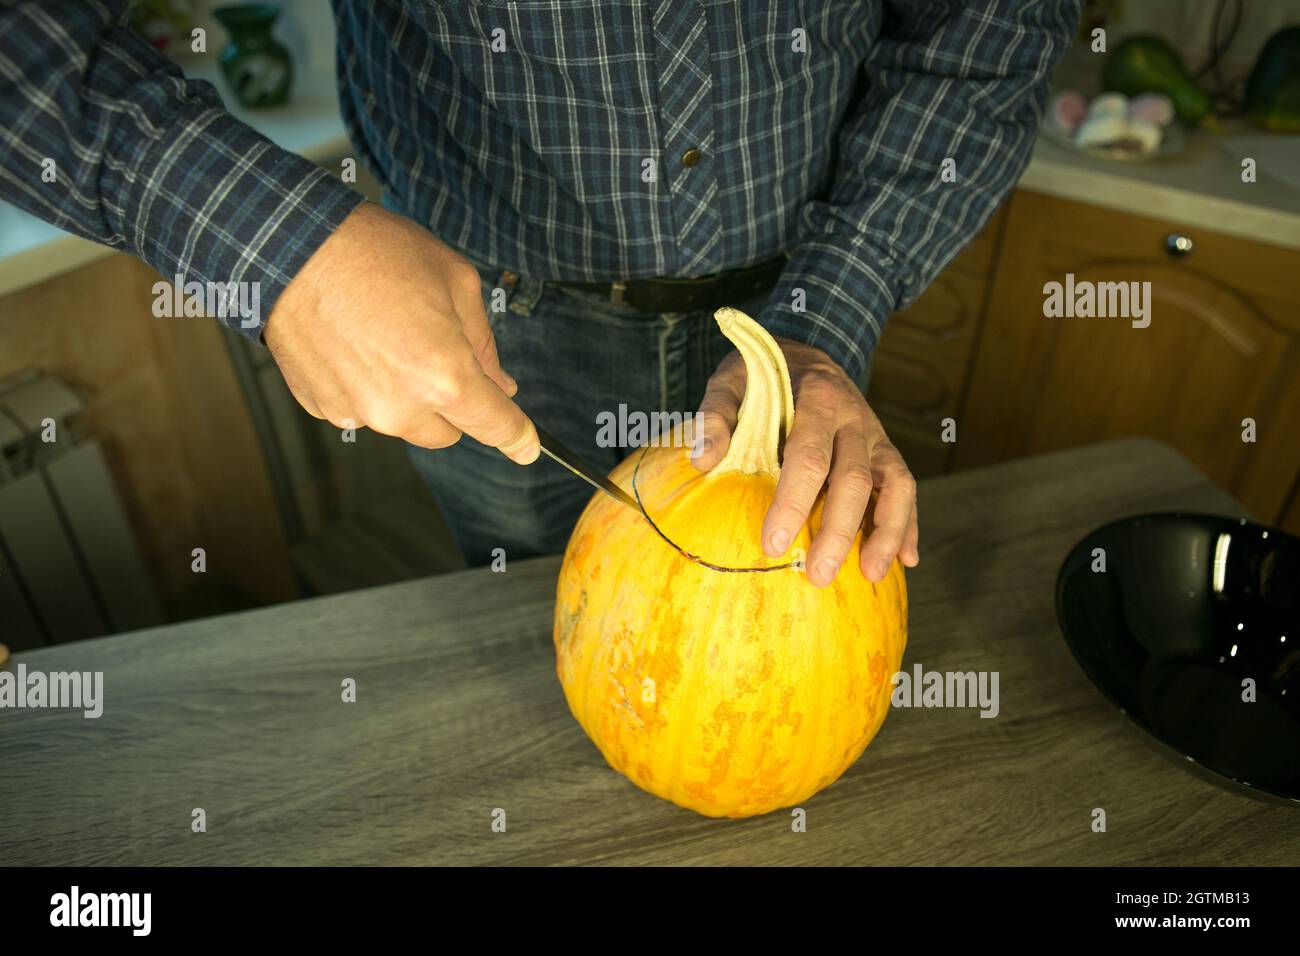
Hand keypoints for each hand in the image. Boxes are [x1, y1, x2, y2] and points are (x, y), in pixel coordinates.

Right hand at [263, 202, 538, 462]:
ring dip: (406, 394)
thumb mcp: (455, 281)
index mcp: (444, 376)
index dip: (517, 438)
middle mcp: (401, 407)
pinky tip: (354, 342)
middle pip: (447, 433)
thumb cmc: (376, 252)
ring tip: (387, 335)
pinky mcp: (323, 407)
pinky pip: (362, 410)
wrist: (289, 245)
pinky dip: (366, 387)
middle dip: (452, 402)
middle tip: (436, 349)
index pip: (494, 426)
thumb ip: (484, 342)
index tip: (527, 448)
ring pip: (403, 422)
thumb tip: (501, 384)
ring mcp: (358, 412)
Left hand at [692, 338, 919, 586]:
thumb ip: (716, 414)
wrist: (806, 350)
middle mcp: (854, 418)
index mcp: (818, 398)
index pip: (808, 457)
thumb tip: (701, 460)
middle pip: (853, 480)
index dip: (793, 502)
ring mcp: (876, 436)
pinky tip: (905, 561)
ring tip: (872, 575)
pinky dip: (907, 524)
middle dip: (837, 531)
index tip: (773, 544)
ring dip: (886, 532)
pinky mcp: (885, 452)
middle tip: (818, 576)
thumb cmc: (764, 375)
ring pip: (895, 486)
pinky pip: (905, 489)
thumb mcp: (733, 379)